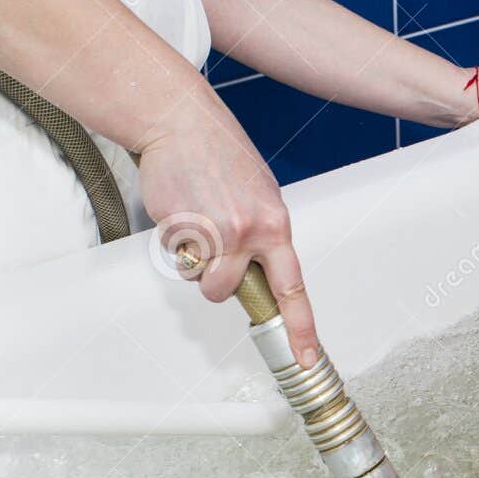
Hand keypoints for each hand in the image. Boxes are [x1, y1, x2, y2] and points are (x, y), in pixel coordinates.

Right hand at [136, 104, 320, 367]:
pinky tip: (181, 208)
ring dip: (192, 261)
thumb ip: (263, 236)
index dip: (300, 328)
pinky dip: (173, 239)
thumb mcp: (260, 196)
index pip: (293, 289)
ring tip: (196, 222)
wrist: (181, 121)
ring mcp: (214, 231)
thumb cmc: (220, 155)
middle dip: (214, 281)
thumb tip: (260, 271)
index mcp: (276, 226)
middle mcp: (250, 232)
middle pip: (227, 291)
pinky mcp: (180, 226)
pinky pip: (174, 255)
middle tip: (211, 248)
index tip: (305, 356)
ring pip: (198, 278)